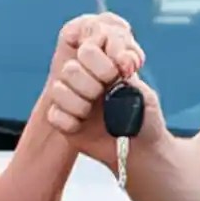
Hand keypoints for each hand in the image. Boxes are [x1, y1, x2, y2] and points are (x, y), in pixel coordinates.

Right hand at [45, 13, 163, 165]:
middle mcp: (85, 81)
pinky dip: (68, 122)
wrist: (141, 151)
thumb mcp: (143, 95)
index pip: (88, 50)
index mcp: (104, 68)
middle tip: (103, 95)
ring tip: (91, 113)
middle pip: (70, 69)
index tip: (118, 74)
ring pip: (58, 90)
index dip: (100, 62)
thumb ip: (127, 79)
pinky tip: (81, 127)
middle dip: (89, 83)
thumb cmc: (146, 120)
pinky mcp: (65, 123)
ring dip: (78, 103)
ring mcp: (73, 101)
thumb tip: (111, 74)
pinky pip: (53, 116)